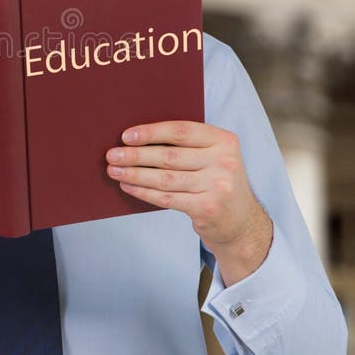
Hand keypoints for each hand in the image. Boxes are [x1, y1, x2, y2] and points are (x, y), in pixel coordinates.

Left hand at [105, 120, 272, 284]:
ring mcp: (217, 187)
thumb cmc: (216, 181)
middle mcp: (224, 162)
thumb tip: (137, 139)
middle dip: (136, 155)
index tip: (126, 135)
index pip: (181, 131)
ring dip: (134, 174)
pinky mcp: (207, 209)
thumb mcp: (212, 157)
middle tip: (112, 155)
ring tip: (114, 171)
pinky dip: (144, 192)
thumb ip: (186, 146)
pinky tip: (128, 186)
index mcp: (224, 140)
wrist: (241, 222)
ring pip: (165, 178)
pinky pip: (167, 198)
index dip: (151, 132)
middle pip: (169, 156)